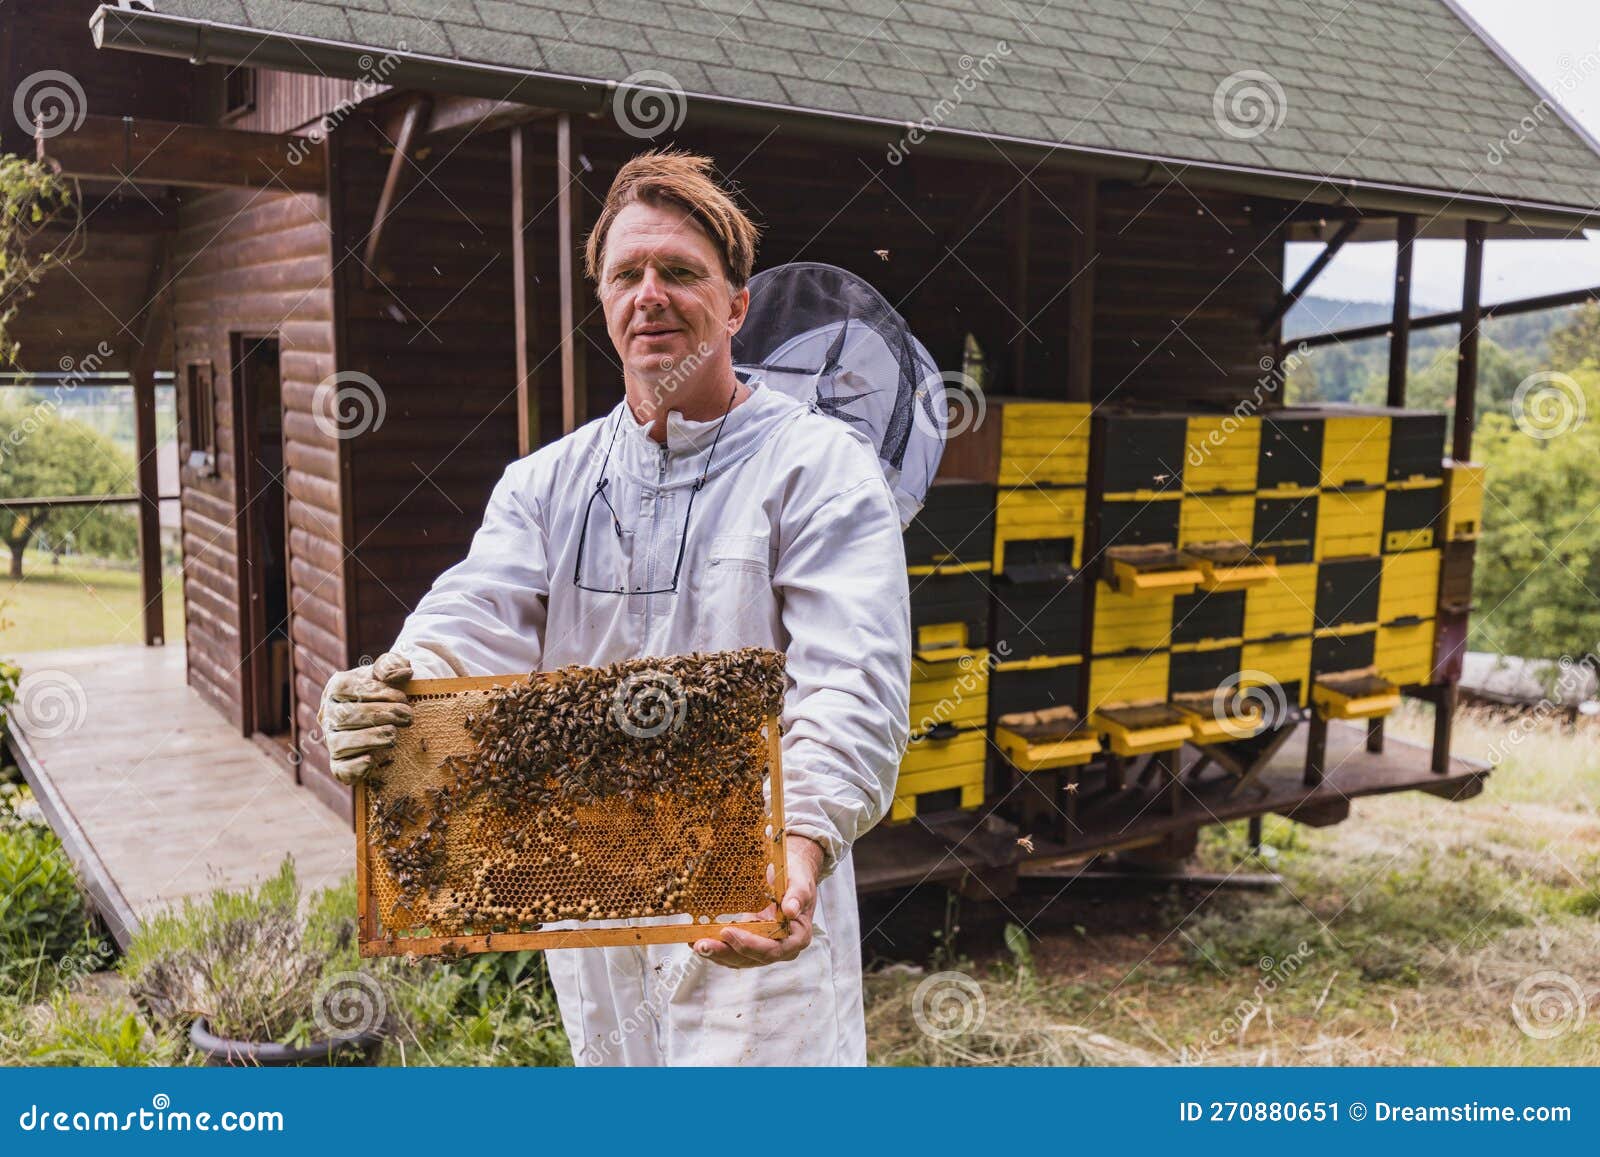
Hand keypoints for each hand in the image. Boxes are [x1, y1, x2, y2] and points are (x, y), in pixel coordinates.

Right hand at [318, 652, 412, 783]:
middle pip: (345, 716)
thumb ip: (393, 664)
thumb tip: (400, 672)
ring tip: (394, 735)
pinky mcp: (341, 763)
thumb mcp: (391, 671)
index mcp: (336, 688)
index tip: (404, 698)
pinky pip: (340, 769)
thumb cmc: (390, 690)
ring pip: (340, 743)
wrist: (394, 713)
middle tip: (407, 716)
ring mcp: (332, 740)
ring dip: (370, 739)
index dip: (377, 692)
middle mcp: (329, 715)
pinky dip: (353, 767)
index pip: (347, 688)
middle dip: (380, 715)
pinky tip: (370, 761)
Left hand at [692, 834, 823, 967]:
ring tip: (696, 944)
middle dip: (725, 952)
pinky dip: (716, 948)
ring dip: (716, 953)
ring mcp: (765, 948)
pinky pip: (733, 951)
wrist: (792, 876)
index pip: (772, 949)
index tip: (728, 931)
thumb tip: (791, 910)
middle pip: (751, 958)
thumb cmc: (797, 878)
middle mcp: (782, 948)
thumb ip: (798, 896)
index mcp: (797, 937)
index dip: (749, 944)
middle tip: (702, 944)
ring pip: (739, 959)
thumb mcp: (800, 881)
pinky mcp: (752, 944)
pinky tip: (698, 941)